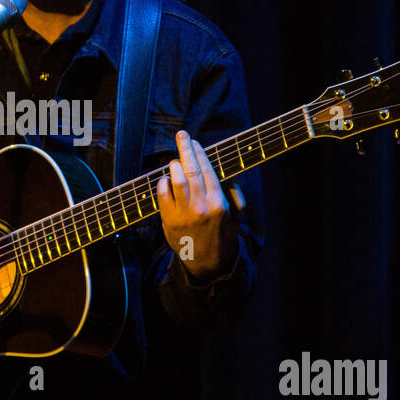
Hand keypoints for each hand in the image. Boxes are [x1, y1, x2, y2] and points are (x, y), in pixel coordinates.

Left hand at [155, 130, 244, 281]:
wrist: (207, 264)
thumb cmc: (223, 236)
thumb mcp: (236, 217)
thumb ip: (235, 195)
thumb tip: (229, 175)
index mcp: (219, 203)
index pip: (207, 170)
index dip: (200, 153)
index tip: (195, 141)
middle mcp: (201, 206)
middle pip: (191, 169)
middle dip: (185, 148)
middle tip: (181, 135)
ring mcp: (184, 214)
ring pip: (176, 180)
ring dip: (174, 165)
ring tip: (175, 160)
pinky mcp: (169, 221)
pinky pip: (163, 196)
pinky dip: (163, 184)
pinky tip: (165, 179)